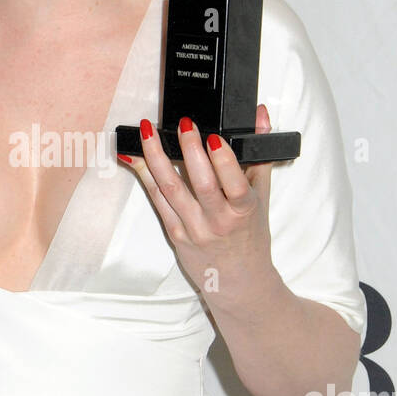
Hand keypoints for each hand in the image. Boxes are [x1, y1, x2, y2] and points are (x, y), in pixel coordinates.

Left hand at [120, 104, 279, 314]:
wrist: (238, 281)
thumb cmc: (251, 236)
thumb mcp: (262, 196)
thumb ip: (259, 153)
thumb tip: (260, 114)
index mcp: (244, 211)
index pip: (235, 185)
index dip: (224, 161)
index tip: (214, 137)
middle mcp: (218, 222)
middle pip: (200, 184)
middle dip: (189, 150)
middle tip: (183, 123)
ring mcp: (193, 229)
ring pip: (170, 189)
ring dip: (156, 158)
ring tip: (148, 132)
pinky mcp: (174, 234)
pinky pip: (157, 200)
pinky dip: (144, 175)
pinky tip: (134, 156)